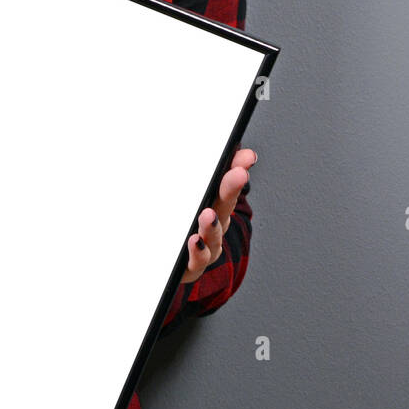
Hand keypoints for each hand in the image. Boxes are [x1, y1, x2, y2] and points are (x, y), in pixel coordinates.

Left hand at [180, 147, 256, 284]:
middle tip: (237, 174)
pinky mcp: (190, 265)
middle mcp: (213, 226)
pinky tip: (195, 240)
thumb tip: (185, 143)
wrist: (162, 264)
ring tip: (208, 213)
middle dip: (231, 189)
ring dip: (212, 224)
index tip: (246, 155)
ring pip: (213, 236)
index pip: (226, 184)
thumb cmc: (174, 226)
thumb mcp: (181, 196)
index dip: (236, 168)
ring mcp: (206, 247)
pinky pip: (197, 260)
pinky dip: (198, 251)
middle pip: (224, 206)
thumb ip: (187, 175)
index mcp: (212, 205)